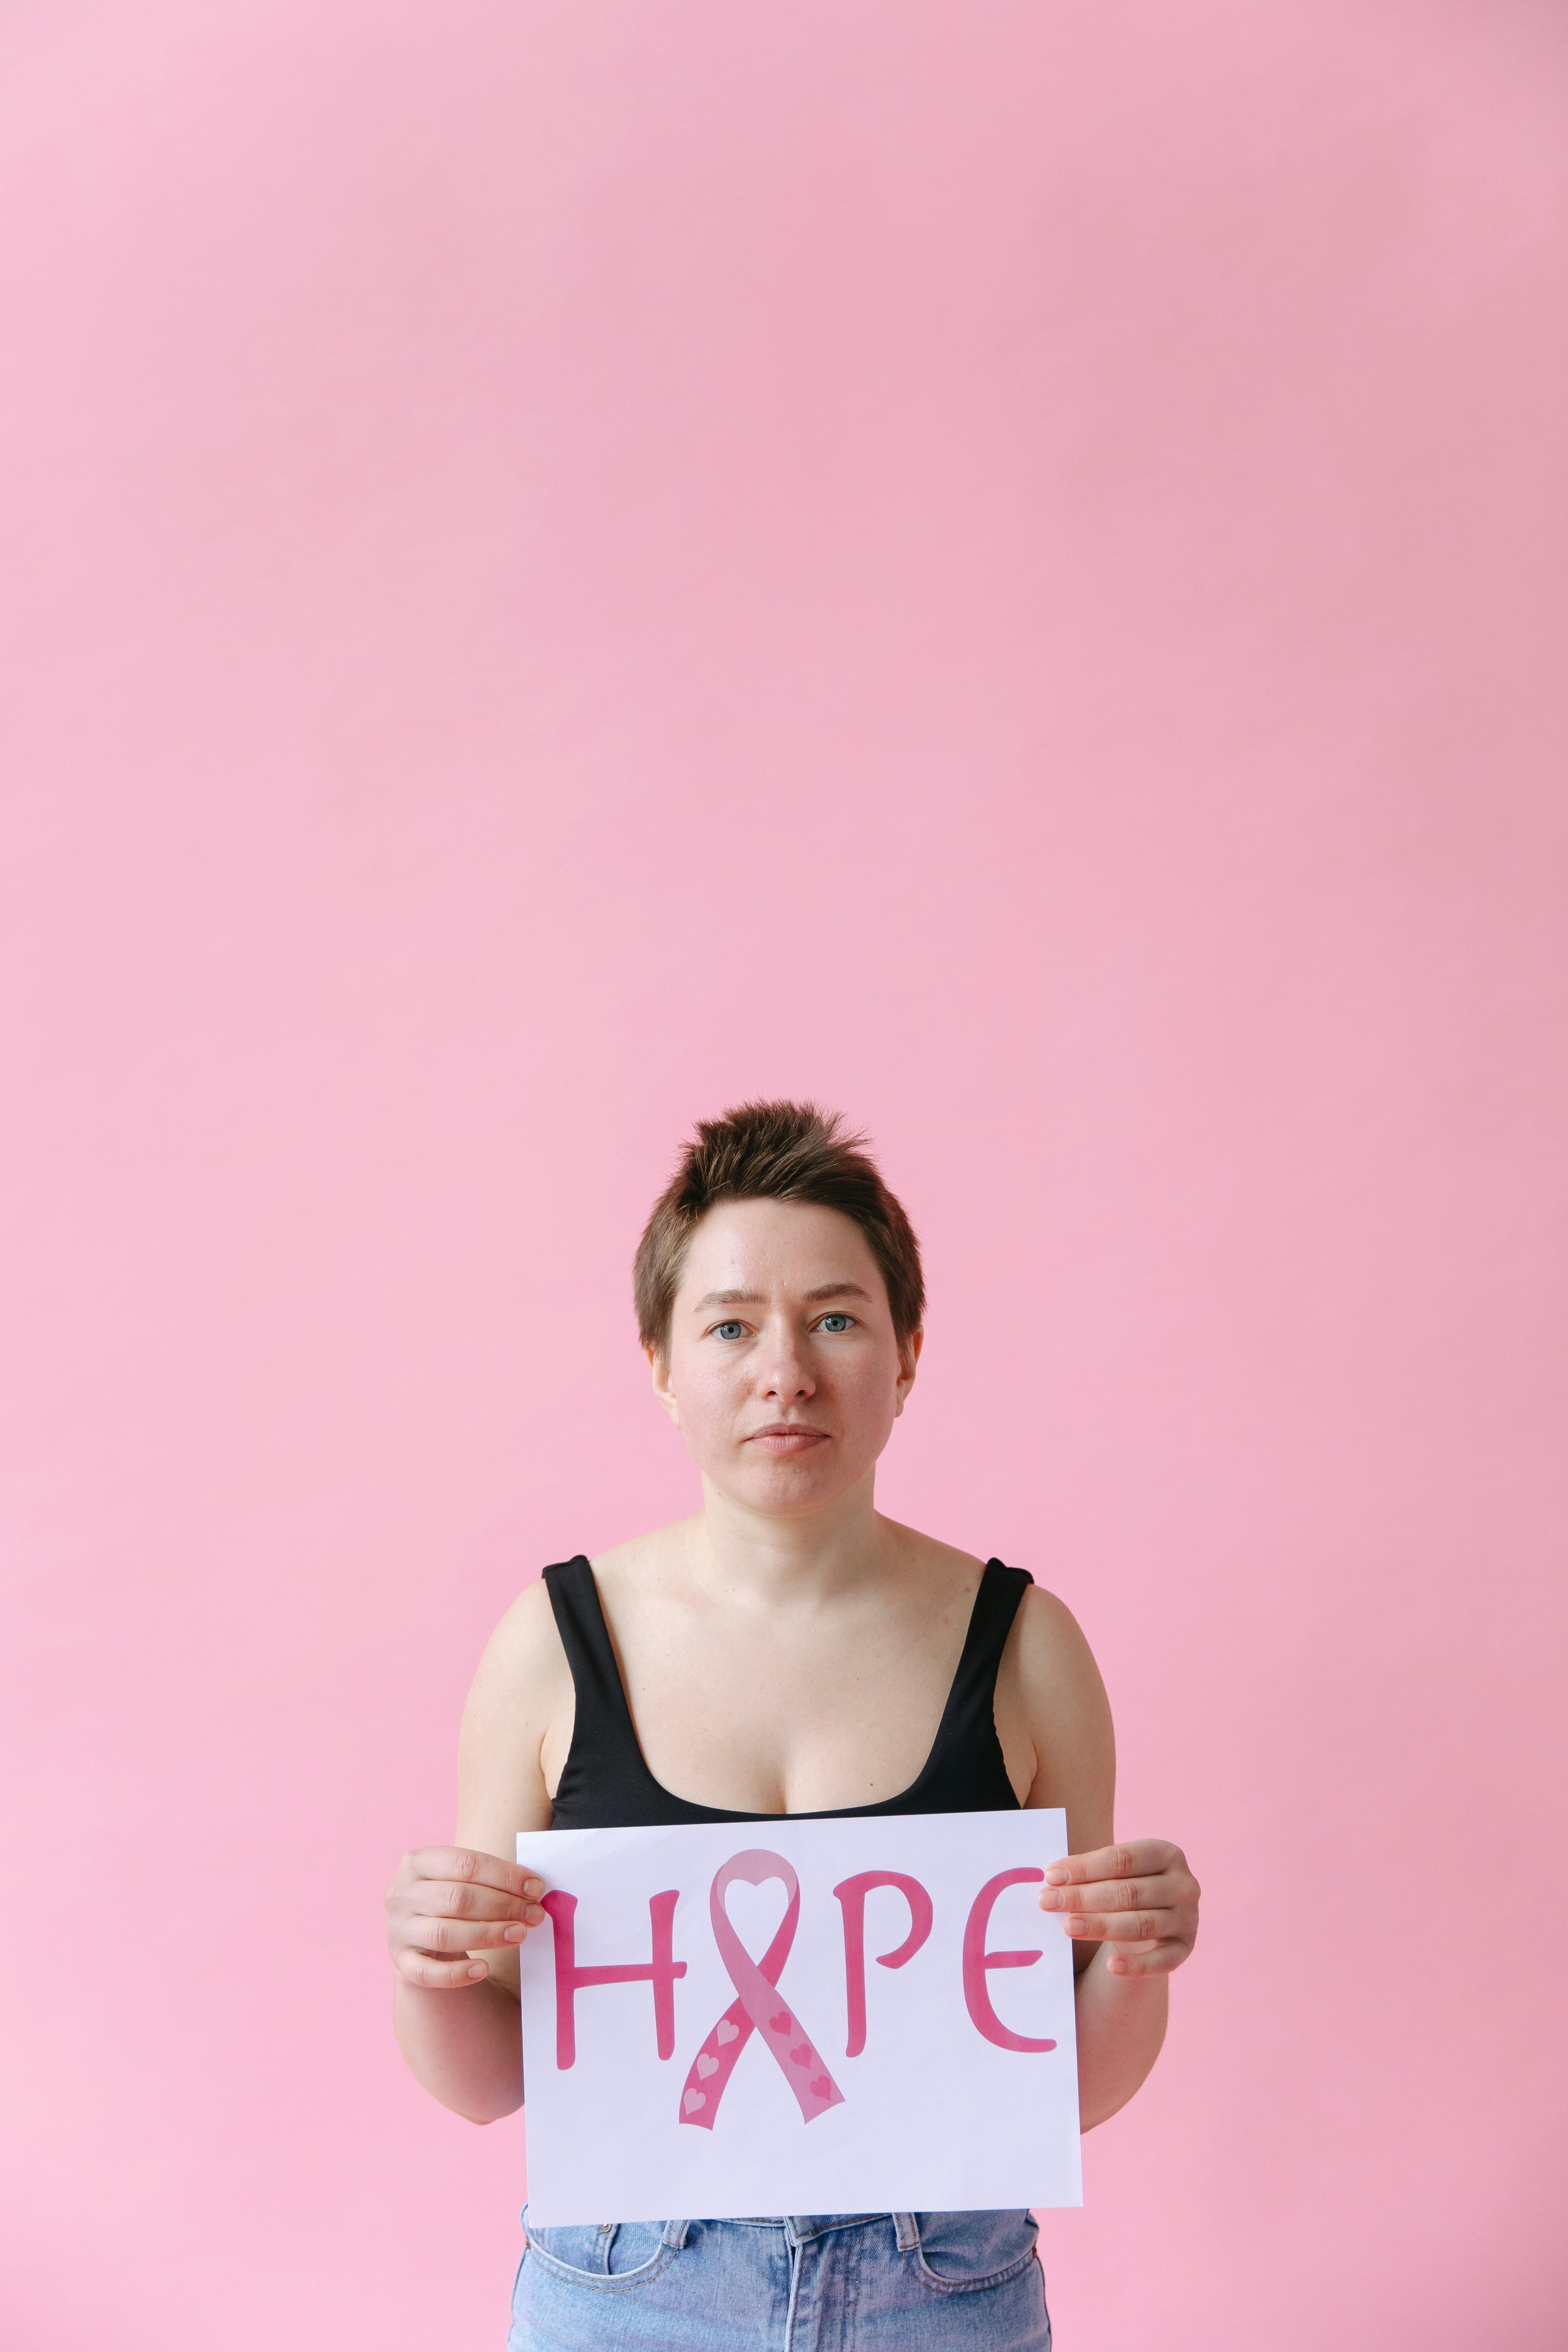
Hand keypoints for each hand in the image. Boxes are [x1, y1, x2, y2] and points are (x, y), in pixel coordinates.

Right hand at [385, 1846, 548, 1989]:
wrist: (416, 1931)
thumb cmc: (449, 1899)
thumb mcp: (460, 1879)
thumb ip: (490, 1881)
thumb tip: (534, 1890)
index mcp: (417, 1862)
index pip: (465, 1864)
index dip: (505, 1875)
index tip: (536, 1887)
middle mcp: (402, 1893)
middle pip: (457, 1898)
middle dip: (502, 1906)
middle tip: (534, 1914)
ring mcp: (398, 1929)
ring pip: (444, 1933)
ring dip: (487, 1934)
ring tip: (519, 1934)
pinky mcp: (400, 1962)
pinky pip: (427, 1973)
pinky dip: (457, 1973)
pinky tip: (484, 1969)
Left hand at [1038, 1838, 1198, 1978]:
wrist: (1154, 1920)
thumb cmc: (1126, 1887)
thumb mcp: (1115, 1873)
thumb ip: (1090, 1872)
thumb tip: (1050, 1878)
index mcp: (1166, 1853)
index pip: (1122, 1858)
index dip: (1085, 1867)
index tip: (1050, 1875)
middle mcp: (1183, 1884)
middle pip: (1128, 1892)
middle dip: (1083, 1897)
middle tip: (1047, 1901)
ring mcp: (1188, 1919)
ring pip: (1141, 1924)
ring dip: (1101, 1926)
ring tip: (1067, 1926)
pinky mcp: (1185, 1950)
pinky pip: (1161, 1961)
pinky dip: (1137, 1965)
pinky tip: (1111, 1966)